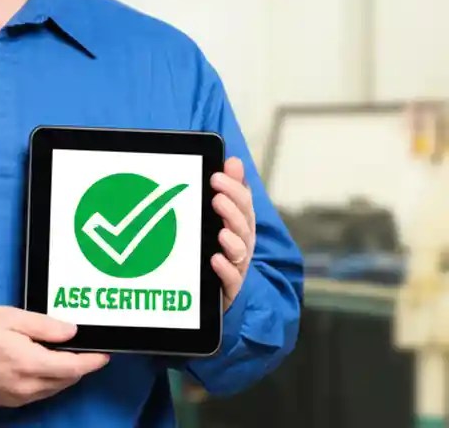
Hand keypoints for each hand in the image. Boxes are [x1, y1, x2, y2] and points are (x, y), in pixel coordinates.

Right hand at [0, 306, 108, 407]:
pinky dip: (45, 380)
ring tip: (59, 353)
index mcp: (30, 364)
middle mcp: (27, 387)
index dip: (93, 361)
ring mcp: (17, 398)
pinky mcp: (8, 402)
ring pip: (53, 388)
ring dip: (61, 373)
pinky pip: (37, 393)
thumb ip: (43, 326)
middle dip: (78, 365)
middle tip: (80, 347)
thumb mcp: (8, 317)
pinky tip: (37, 364)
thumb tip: (71, 332)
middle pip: (66, 380)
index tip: (105, 354)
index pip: (74, 368)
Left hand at [210, 156, 255, 310]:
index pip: (242, 203)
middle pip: (243, 224)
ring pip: (241, 251)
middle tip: (217, 196)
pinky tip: (215, 260)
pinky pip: (232, 279)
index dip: (235, 188)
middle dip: (233, 209)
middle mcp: (241, 244)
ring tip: (221, 230)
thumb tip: (233, 160)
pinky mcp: (228, 289)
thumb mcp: (218, 219)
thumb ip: (227, 191)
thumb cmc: (213, 250)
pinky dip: (225, 269)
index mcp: (239, 225)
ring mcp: (237, 266)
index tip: (218, 175)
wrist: (210, 293)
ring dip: (233, 239)